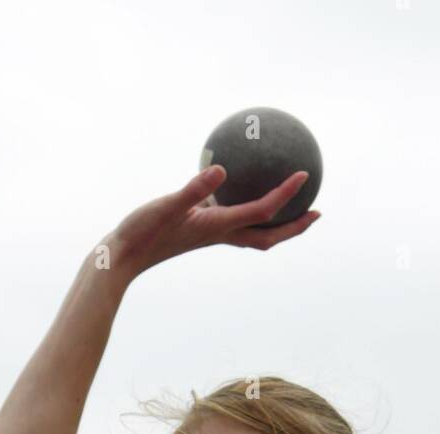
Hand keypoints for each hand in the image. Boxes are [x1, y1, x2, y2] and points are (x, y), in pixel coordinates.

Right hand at [110, 165, 320, 278]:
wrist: (122, 258)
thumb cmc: (141, 233)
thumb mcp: (166, 205)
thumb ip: (194, 189)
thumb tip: (221, 169)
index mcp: (218, 226)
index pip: (262, 210)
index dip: (286, 194)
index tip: (304, 175)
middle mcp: (220, 234)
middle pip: (268, 236)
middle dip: (294, 227)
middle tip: (317, 211)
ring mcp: (210, 234)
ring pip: (253, 232)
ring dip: (276, 224)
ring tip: (291, 206)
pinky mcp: (198, 229)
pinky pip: (232, 217)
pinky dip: (247, 209)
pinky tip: (239, 187)